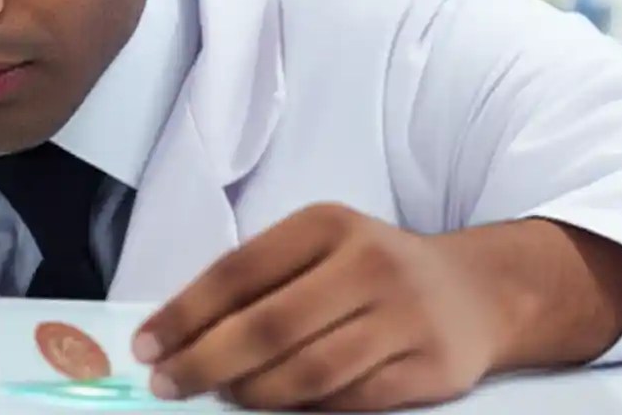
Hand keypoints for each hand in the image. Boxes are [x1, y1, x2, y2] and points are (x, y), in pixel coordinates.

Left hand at [131, 204, 520, 411]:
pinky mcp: (432, 369)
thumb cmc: (369, 268)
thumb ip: (259, 281)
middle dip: (205, 361)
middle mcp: (368, 265)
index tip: (145, 346)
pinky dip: (305, 408)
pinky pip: (350, 401)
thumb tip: (179, 334)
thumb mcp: (318, 248)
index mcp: (326, 224)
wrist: (477, 290)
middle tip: (166, 384)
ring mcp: (405, 318)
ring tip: (222, 395)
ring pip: (309, 371)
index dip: (185, 313)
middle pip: (269, 327)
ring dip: (252, 392)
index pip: (239, 271)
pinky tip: (277, 405)